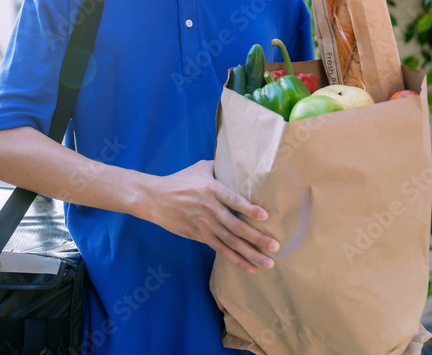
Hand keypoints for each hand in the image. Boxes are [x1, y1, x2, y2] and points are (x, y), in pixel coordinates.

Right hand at [139, 160, 278, 273]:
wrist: (155, 198)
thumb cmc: (178, 181)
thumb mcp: (199, 168)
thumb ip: (219, 167)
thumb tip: (238, 163)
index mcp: (212, 189)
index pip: (233, 200)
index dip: (249, 209)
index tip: (266, 216)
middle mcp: (210, 209)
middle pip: (236, 226)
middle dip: (258, 238)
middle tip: (275, 245)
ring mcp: (204, 224)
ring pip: (231, 242)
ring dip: (251, 253)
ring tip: (269, 262)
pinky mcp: (199, 235)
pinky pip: (221, 250)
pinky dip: (236, 260)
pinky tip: (250, 267)